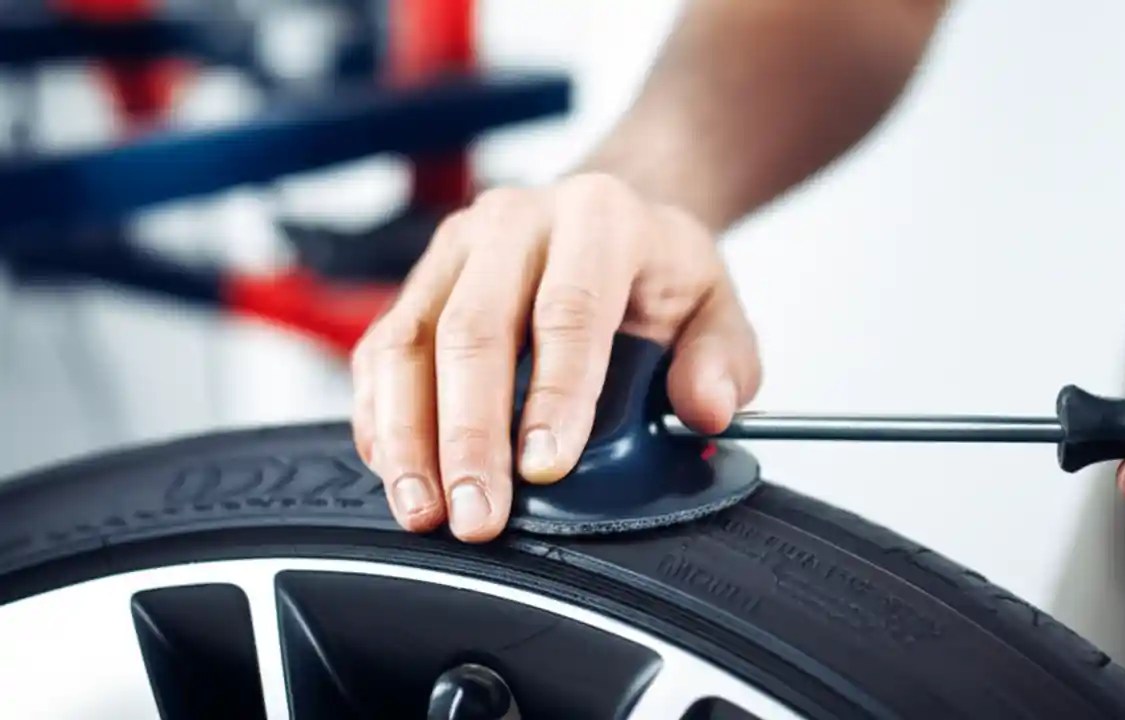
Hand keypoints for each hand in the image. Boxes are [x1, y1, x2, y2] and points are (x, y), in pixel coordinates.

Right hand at [350, 173, 761, 541]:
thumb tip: (708, 409)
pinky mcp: (416, 285)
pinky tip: (398, 475)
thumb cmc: (656, 274)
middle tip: (478, 515)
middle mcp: (515, 222)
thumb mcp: (715, 306)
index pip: (568, 309)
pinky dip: (381, 420)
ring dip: (409, 437)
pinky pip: (380, 353)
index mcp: (597, 216)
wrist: (606, 226)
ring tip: (424, 511)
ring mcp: (455, 251)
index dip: (553, 394)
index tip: (544, 470)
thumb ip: (724, 359)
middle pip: (473, 329)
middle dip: (470, 435)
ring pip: (409, 342)